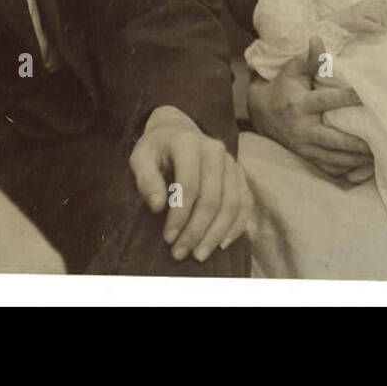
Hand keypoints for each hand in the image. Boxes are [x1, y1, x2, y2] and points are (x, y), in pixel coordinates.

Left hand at [129, 106, 253, 262]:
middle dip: (197, 230)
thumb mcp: (140, 158)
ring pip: (232, 203)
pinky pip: (246, 202)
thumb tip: (157, 207)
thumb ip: (146, 179)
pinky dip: (237, 226)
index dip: (179, 215)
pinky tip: (222, 244)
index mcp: (188, 143)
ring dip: (217, 233)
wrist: (177, 131)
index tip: (168, 238)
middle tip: (181, 253)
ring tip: (199, 254)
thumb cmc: (156, 150)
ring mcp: (231, 162)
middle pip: (213, 197)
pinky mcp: (239, 174)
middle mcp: (215, 150)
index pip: (189, 185)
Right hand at [247, 35, 372, 181]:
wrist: (262, 113)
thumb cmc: (284, 86)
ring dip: (357, 158)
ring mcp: (304, 147)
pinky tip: (366, 167)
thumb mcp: (293, 70)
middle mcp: (302, 129)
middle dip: (358, 142)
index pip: (327, 101)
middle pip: (334, 139)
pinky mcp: (306, 157)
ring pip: (334, 158)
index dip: (348, 98)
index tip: (369, 95)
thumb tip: (318, 39)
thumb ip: (309, 59)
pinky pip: (329, 168)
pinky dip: (348, 170)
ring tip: (380, 154)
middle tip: (381, 138)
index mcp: (300, 105)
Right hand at [330, 0, 386, 34]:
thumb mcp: (362, 12)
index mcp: (365, 2)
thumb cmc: (348, 21)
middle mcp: (362, 5)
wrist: (332, 24)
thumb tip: (386, 2)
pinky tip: (380, 31)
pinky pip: (370, 23)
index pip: (382, 4)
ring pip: (377, 15)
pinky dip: (377, 27)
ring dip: (383, 23)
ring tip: (385, 30)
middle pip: (381, 10)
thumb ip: (372, 9)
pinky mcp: (355, 19)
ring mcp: (358, 11)